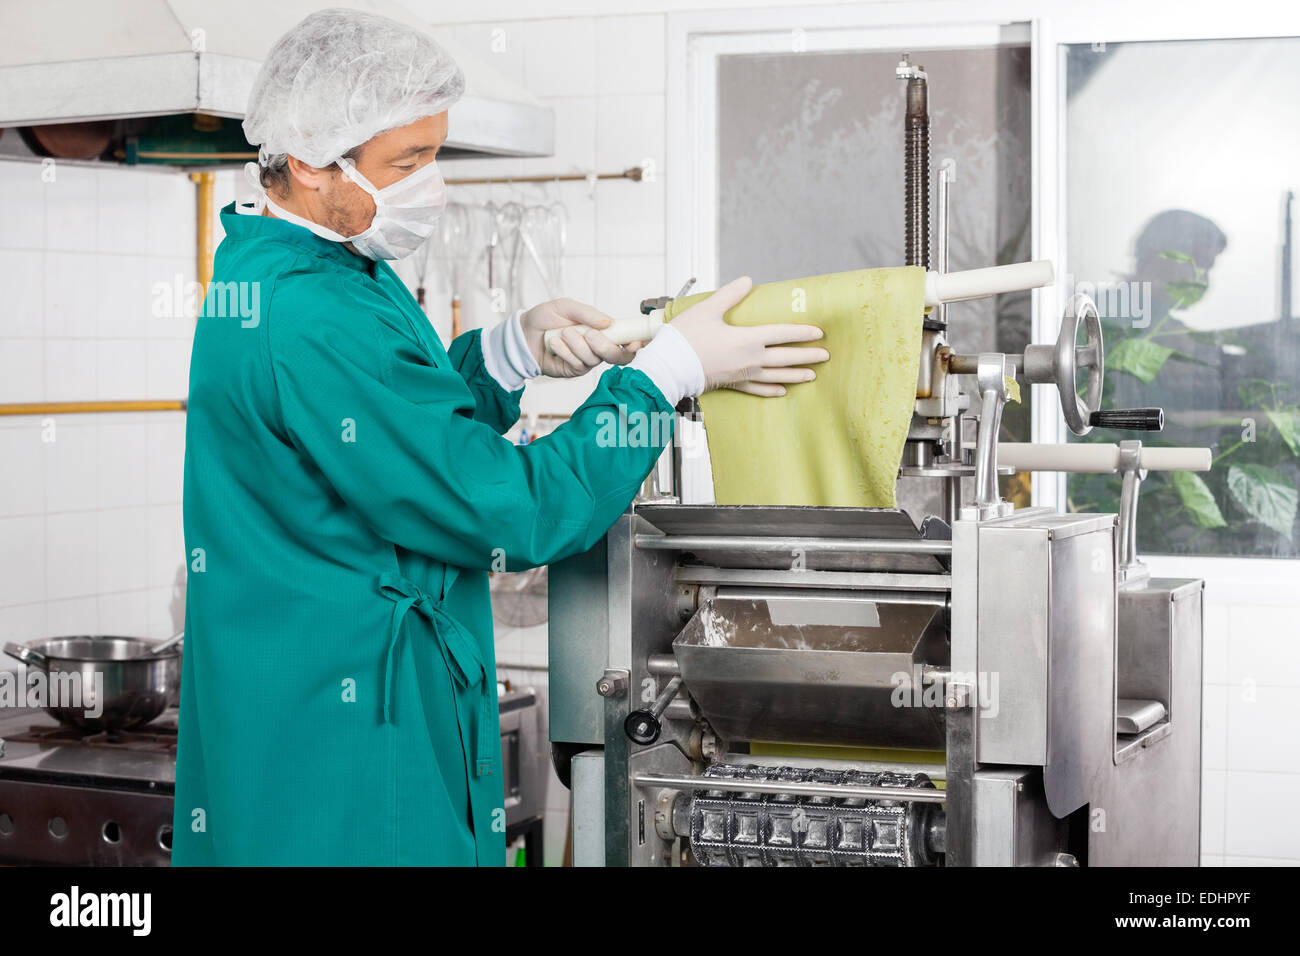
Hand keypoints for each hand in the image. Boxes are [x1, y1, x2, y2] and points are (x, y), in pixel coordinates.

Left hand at [520, 298, 640, 377]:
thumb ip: (588, 313)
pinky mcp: (573, 371)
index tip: (634, 342)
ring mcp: (586, 361)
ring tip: (562, 334)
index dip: (634, 344)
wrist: (524, 334)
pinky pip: (577, 365)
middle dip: (604, 345)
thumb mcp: (566, 307)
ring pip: (594, 359)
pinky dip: (565, 352)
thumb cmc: (545, 318)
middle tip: (589, 334)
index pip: (626, 341)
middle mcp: (597, 347)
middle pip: (616, 356)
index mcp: (602, 330)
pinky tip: (555, 344)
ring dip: (577, 345)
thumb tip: (609, 322)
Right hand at [671, 276, 828, 395]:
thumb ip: (730, 294)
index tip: (819, 333)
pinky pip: (757, 389)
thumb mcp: (708, 309)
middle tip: (825, 354)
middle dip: (807, 355)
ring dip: (796, 374)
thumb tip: (748, 281)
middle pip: (786, 357)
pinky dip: (771, 390)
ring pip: (777, 376)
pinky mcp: (732, 384)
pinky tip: (782, 391)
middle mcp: (750, 360)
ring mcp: (742, 374)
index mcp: (748, 339)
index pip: (783, 334)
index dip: (803, 332)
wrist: (669, 367)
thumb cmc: (685, 338)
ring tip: (811, 375)